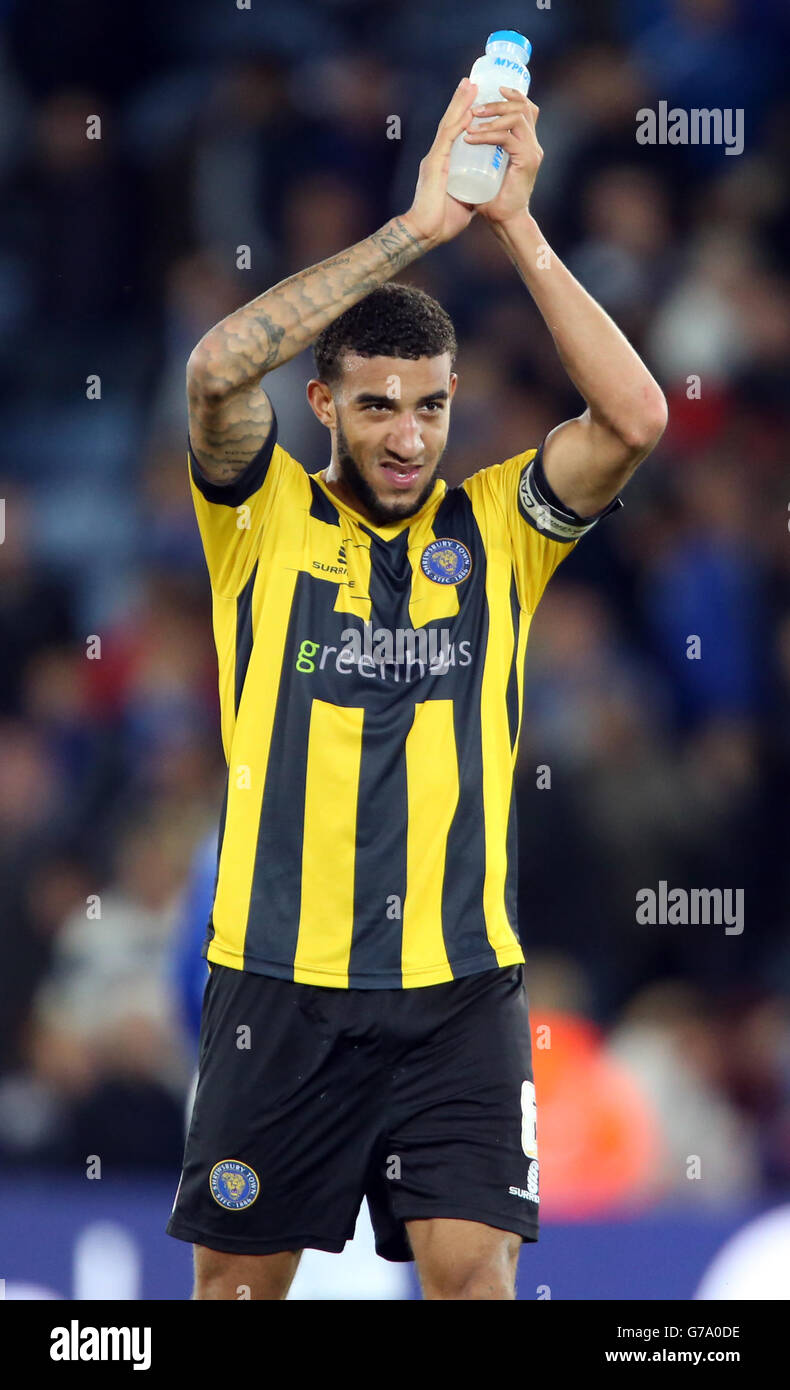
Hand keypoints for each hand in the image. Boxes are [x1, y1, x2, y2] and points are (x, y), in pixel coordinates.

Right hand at [404, 78, 479, 247]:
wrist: (426, 233)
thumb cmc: (443, 222)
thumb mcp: (464, 200)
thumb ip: (473, 190)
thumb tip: (486, 187)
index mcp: (443, 162)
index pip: (454, 133)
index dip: (463, 114)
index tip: (475, 99)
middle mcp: (437, 155)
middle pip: (451, 122)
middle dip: (462, 101)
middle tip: (472, 81)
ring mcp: (435, 158)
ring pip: (449, 125)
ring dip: (460, 103)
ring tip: (471, 85)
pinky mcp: (435, 165)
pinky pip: (448, 139)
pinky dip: (458, 123)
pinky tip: (467, 111)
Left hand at [463, 87, 541, 224]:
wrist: (503, 222)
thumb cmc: (491, 199)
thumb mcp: (485, 168)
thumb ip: (481, 152)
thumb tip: (461, 135)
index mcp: (525, 142)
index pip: (524, 108)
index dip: (511, 94)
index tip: (488, 89)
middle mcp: (532, 144)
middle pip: (523, 106)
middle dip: (497, 101)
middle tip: (475, 108)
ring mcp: (532, 152)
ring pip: (516, 117)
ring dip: (492, 115)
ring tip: (471, 121)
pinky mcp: (527, 161)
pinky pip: (507, 138)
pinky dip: (488, 135)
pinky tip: (471, 138)